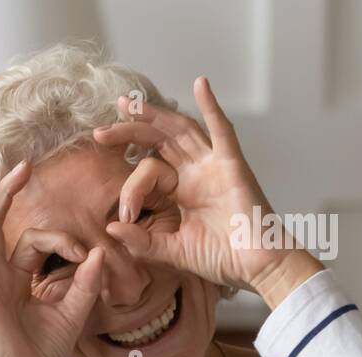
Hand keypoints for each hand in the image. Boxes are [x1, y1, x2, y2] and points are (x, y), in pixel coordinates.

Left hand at [93, 77, 319, 302]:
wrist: (257, 268)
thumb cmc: (221, 259)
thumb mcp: (172, 252)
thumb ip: (141, 242)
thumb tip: (110, 227)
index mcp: (180, 191)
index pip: (149, 168)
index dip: (131, 181)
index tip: (122, 204)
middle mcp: (195, 172)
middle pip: (159, 140)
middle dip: (132, 128)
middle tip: (104, 126)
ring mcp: (214, 165)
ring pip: (181, 130)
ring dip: (156, 114)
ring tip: (131, 103)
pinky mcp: (232, 165)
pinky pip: (222, 130)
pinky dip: (212, 106)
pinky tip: (201, 84)